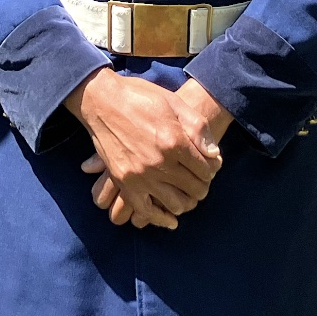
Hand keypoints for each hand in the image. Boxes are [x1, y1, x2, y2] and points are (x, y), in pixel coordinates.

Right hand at [64, 69, 223, 229]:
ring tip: (186, 191)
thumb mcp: (174, 102)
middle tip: (199, 179)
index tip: (209, 165)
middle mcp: (159, 163)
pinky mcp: (124, 182)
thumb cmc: (139, 97)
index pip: (206, 169)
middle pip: (195, 188)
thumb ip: (198, 127)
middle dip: (202, 184)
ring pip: (176, 203)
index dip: (212, 168)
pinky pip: (146, 211)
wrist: (101, 100)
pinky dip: (161, 218)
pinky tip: (171, 219)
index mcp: (174, 141)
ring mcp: (141, 176)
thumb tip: (214, 154)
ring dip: (187, 200)